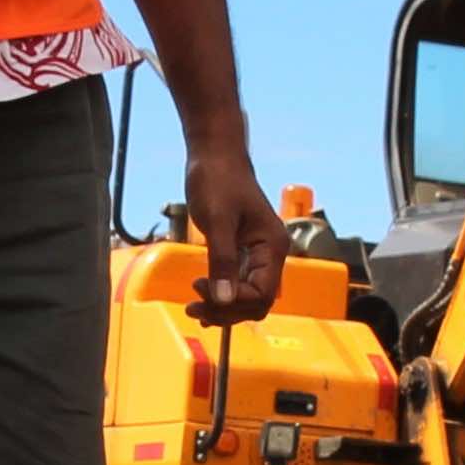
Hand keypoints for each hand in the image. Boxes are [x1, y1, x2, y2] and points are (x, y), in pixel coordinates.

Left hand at [185, 136, 286, 323]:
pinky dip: (221, 296)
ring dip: (222, 307)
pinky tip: (202, 300)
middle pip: (255, 302)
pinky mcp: (242, 252)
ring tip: (192, 308)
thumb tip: (223, 300)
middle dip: (226, 310)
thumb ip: (222, 260)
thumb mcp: (218, 220)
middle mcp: (270, 255)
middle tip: (193, 308)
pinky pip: (237, 284)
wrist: (214, 154)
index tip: (201, 288)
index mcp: (273, 247)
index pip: (260, 294)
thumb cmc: (217, 179)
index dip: (232, 301)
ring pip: (246, 297)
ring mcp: (257, 255)